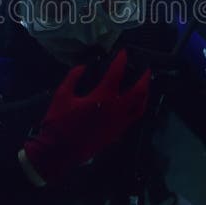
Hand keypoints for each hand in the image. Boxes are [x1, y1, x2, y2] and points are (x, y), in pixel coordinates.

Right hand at [23, 49, 150, 183]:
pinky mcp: (117, 134)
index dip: (121, 61)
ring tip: (145, 87)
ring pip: (140, 108)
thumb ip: (73, 78)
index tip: (124, 52)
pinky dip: (137, 109)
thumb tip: (82, 67)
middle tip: (146, 69)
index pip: (116, 74)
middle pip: (138, 92)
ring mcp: (118, 123)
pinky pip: (133, 119)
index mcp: (101, 98)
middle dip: (145, 79)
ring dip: (145, 95)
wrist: (59, 152)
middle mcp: (115, 110)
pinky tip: (134, 105)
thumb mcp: (62, 95)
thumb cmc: (58, 122)